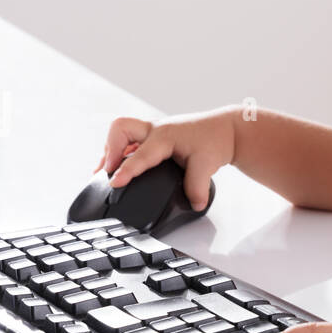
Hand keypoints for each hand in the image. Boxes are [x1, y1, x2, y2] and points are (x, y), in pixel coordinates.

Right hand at [95, 105, 237, 211]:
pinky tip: (118, 165)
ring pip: (121, 132)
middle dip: (110, 149)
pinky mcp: (153, 136)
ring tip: (106, 171)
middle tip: (108, 172)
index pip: (141, 154)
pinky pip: (128, 140)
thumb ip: (197, 187)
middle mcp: (155, 130)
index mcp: (166, 136)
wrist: (224, 130)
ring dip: (111, 149)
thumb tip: (194, 204)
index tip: (114, 183)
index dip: (126, 170)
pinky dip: (120, 151)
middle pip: (120, 128)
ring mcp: (153, 131)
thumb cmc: (215, 140)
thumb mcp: (208, 165)